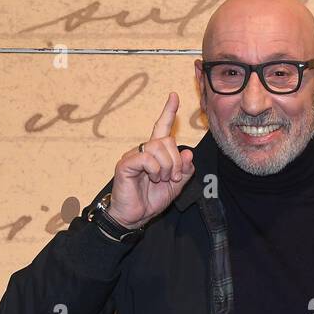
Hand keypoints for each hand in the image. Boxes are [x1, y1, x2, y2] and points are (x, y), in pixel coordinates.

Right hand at [108, 91, 195, 226]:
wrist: (134, 217)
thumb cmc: (151, 200)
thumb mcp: (176, 186)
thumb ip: (184, 170)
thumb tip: (188, 153)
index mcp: (156, 153)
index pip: (162, 127)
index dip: (169, 112)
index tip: (174, 96)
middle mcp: (144, 150)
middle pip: (167, 141)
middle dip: (176, 161)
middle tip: (173, 178)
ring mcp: (134, 156)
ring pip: (158, 148)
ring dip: (166, 167)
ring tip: (161, 180)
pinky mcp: (126, 164)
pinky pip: (147, 158)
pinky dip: (155, 170)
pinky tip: (151, 178)